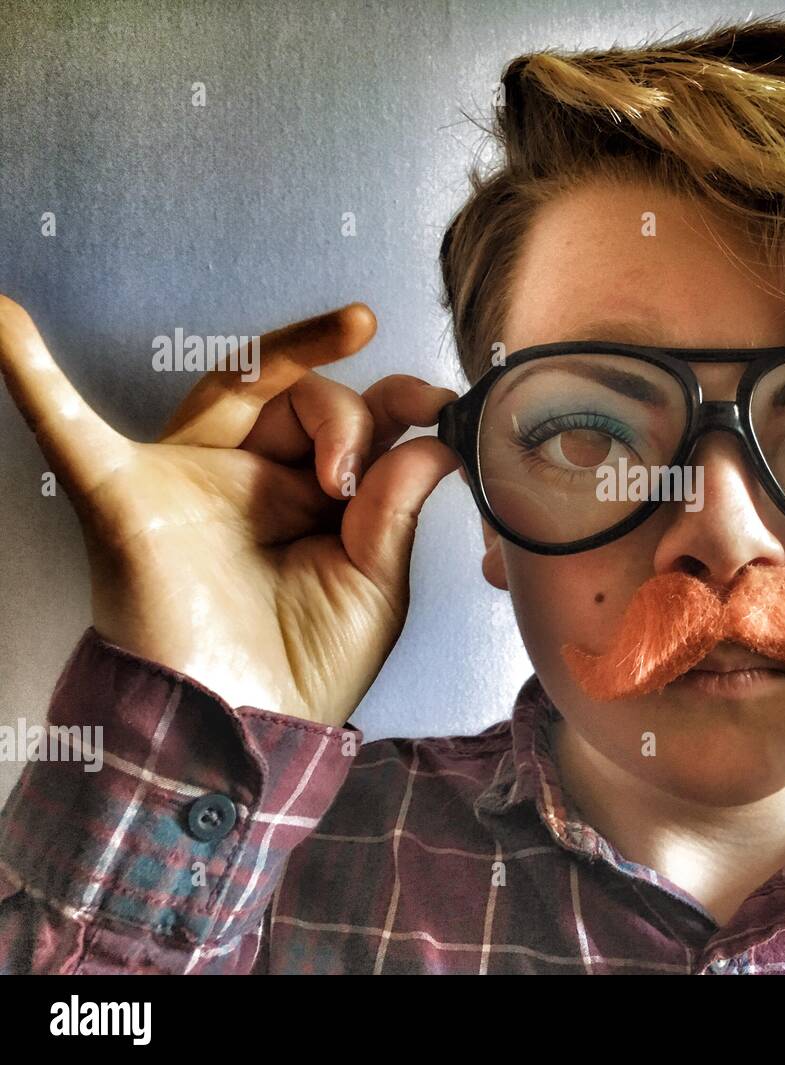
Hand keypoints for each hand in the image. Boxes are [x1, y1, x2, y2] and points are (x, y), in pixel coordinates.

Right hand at [0, 298, 461, 725]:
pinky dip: (32, 377)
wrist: (234, 735)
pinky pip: (69, 430)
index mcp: (317, 503)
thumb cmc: (304, 670)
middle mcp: (255, 481)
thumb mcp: (373, 587)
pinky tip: (1, 313)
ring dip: (289, 352)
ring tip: (353, 330)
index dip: (398, 403)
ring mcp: (190, 480)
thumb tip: (431, 441)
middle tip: (352, 475)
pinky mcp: (126, 498)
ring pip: (236, 387)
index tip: (437, 403)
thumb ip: (395, 511)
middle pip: (304, 398)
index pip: (356, 425)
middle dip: (349, 415)